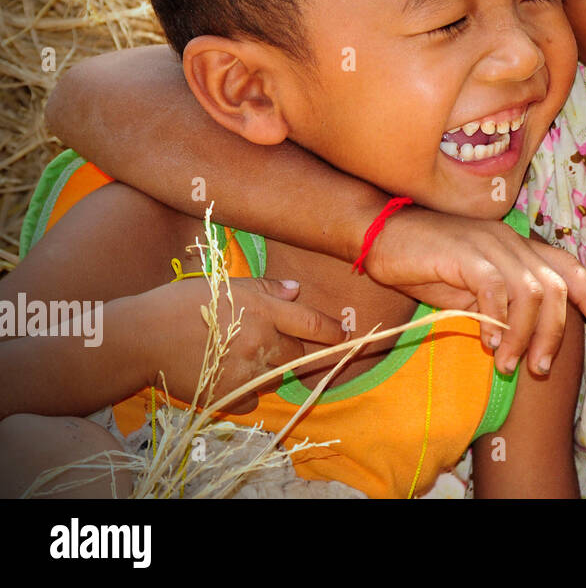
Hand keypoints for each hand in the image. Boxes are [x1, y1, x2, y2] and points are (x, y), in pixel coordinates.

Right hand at [131, 277, 345, 414]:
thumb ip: (265, 288)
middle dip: (293, 350)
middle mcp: (260, 342)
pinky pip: (254, 399)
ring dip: (269, 369)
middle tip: (269, 342)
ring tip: (238, 355)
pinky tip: (227, 375)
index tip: (346, 336)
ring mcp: (245, 372)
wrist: (139, 339)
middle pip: (297, 354)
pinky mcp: (228, 397)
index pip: (312, 324)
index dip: (333, 331)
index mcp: (262, 311)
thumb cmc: (179, 304)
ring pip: (276, 376)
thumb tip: (297, 291)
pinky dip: (247, 391)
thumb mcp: (225, 285)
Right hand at [365, 208, 585, 376]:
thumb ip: (499, 304)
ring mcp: (490, 244)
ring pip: (530, 292)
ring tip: (508, 365)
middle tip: (539, 369)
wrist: (382, 236)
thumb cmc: (426, 263)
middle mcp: (510, 240)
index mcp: (516, 245)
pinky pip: (495, 290)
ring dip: (523, 335)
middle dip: (555, 332)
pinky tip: (486, 343)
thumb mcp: (471, 287)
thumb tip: (520, 338)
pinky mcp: (467, 254)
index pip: (566, 266)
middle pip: (554, 286)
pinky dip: (496, 321)